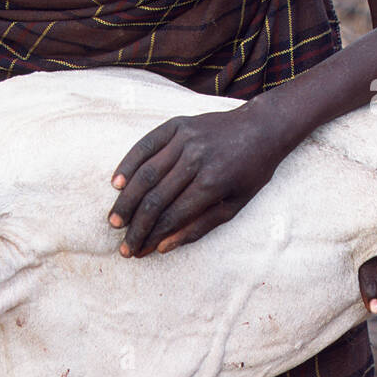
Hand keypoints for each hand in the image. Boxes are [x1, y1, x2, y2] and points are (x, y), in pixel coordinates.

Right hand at [109, 108, 283, 256]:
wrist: (262, 128)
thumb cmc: (250, 173)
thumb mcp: (233, 206)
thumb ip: (198, 228)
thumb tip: (163, 247)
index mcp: (212, 183)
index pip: (171, 217)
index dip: (151, 238)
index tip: (137, 252)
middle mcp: (195, 159)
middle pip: (155, 198)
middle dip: (136, 226)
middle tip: (123, 245)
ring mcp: (184, 139)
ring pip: (146, 174)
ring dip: (127, 200)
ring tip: (114, 221)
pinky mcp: (177, 125)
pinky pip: (146, 145)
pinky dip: (129, 164)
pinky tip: (117, 183)